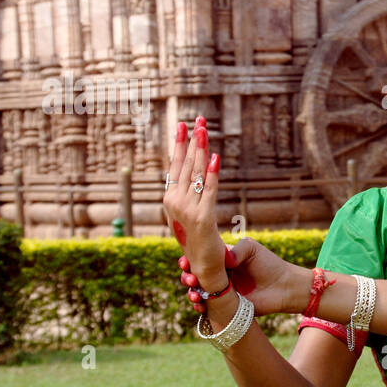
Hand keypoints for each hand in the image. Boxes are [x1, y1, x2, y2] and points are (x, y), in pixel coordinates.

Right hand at [161, 116, 225, 287]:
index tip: (183, 124)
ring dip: (201, 150)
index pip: (175, 165)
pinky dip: (213, 174)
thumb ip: (191, 191)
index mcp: (170, 199)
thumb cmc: (198, 238)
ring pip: (196, 174)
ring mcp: (187, 210)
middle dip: (192, 141)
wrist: (204, 266)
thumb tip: (196, 168)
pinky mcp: (203, 219)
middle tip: (199, 120)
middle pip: (185, 165)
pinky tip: (217, 158)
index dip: (179, 144)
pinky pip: (210, 191)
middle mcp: (175, 202)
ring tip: (205, 131)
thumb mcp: (190, 211)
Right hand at [182, 238, 305, 316]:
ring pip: (198, 292)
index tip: (185, 263)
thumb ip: (237, 250)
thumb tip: (223, 259)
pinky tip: (200, 306)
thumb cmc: (269, 264)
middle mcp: (218, 275)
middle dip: (187, 277)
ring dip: (191, 293)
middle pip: (194, 276)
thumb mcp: (252, 250)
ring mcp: (221, 291)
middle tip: (191, 280)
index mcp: (221, 259)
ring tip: (194, 294)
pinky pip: (208, 307)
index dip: (189, 260)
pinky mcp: (226, 306)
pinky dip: (200, 306)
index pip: (199, 258)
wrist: (284, 287)